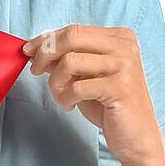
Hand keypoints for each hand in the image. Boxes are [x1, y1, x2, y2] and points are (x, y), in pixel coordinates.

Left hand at [22, 24, 164, 165]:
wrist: (136, 136)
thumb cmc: (109, 105)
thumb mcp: (86, 75)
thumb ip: (67, 58)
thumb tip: (37, 48)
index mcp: (119, 37)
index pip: (74, 30)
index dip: (46, 39)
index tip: (28, 50)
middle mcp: (124, 46)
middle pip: (71, 37)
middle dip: (45, 54)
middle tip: (36, 72)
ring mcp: (124, 65)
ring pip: (69, 61)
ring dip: (55, 82)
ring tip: (60, 97)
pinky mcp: (120, 87)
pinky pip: (76, 87)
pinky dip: (65, 98)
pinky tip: (70, 105)